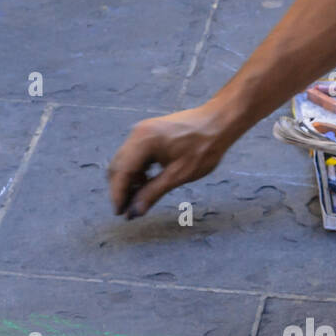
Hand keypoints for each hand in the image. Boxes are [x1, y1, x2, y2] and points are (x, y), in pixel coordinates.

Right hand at [107, 104, 236, 217]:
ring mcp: (141, 131)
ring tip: (138, 200)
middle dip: (120, 189)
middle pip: (118, 166)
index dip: (118, 194)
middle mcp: (137, 133)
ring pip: (125, 161)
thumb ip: (153, 193)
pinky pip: (134, 155)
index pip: (121, 172)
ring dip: (128, 181)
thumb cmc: (204, 147)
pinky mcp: (147, 134)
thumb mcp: (178, 175)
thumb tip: (135, 212)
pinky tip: (146, 183)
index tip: (119, 213)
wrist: (218, 122)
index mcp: (143, 141)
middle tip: (128, 211)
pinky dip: (136, 171)